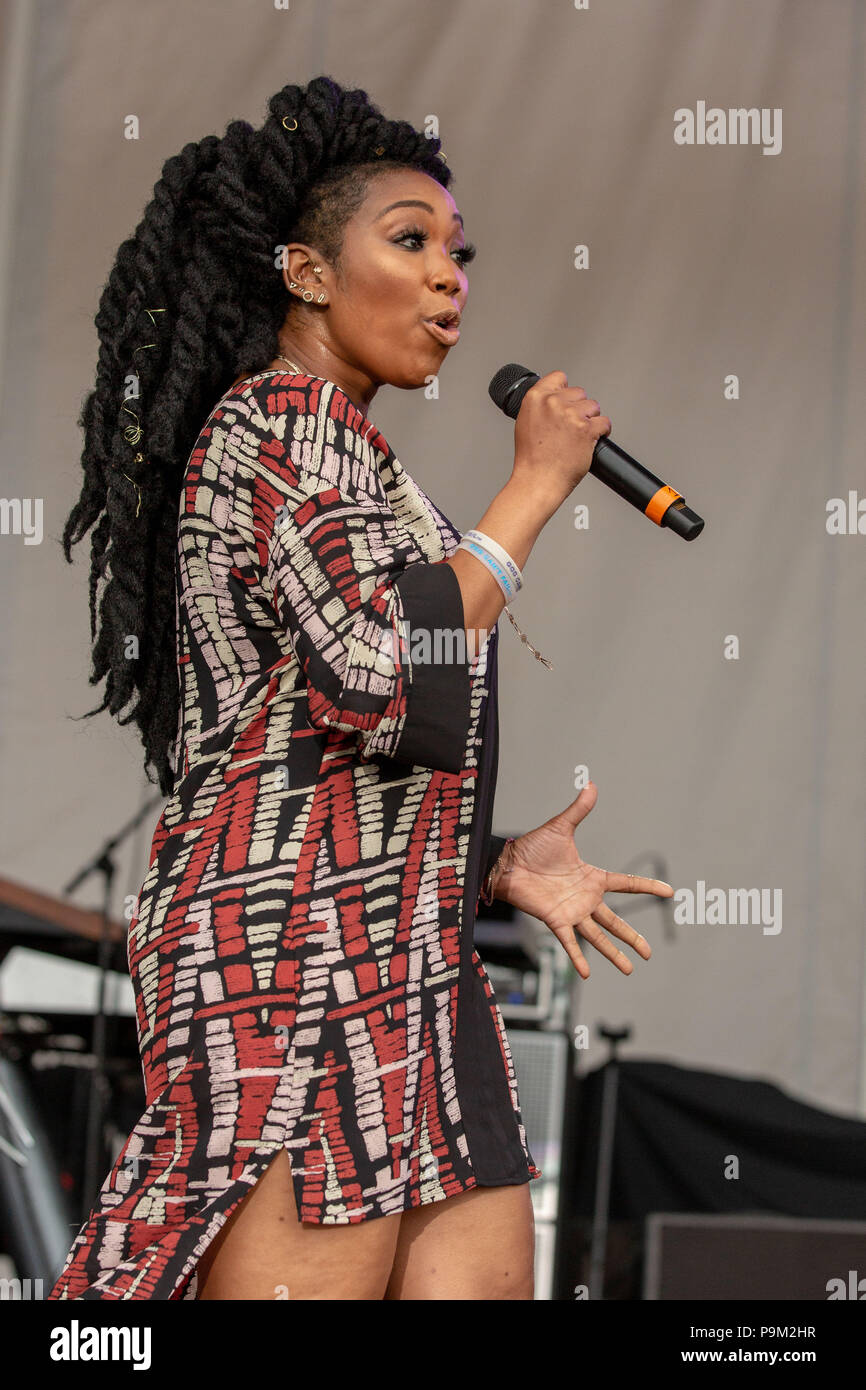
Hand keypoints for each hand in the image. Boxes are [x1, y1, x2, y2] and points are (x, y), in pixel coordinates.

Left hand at [491, 782, 672, 978]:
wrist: (506, 862)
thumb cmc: (532, 846)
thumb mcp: (561, 827)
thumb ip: (578, 810)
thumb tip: (591, 784)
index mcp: (592, 878)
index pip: (627, 884)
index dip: (648, 887)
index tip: (670, 893)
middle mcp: (585, 898)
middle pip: (616, 921)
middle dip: (633, 938)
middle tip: (649, 954)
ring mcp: (572, 911)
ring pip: (599, 936)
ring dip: (614, 954)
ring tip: (631, 970)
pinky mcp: (555, 920)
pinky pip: (570, 943)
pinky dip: (578, 958)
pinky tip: (589, 974)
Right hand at [512, 369, 611, 508]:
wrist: (537, 480)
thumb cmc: (531, 458)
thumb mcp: (525, 422)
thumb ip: (540, 406)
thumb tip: (556, 398)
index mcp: (536, 398)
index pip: (559, 377)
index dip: (565, 391)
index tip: (566, 400)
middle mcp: (553, 403)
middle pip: (580, 393)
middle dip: (579, 408)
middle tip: (570, 427)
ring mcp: (571, 415)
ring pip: (593, 407)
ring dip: (590, 420)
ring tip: (578, 436)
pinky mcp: (587, 429)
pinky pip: (604, 423)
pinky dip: (601, 432)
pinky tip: (590, 441)